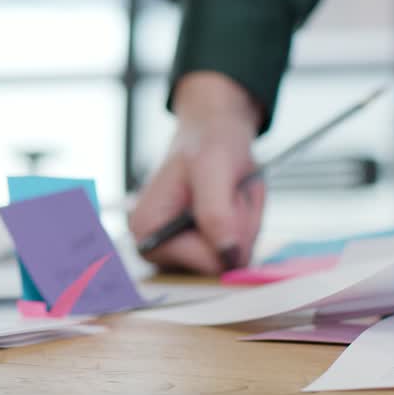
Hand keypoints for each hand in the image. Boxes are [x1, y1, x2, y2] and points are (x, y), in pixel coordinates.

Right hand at [129, 73, 265, 274]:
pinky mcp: (200, 248)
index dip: (229, 234)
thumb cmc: (207, 142)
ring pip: (234, 257)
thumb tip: (226, 254)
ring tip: (231, 192)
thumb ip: (216, 212)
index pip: (204, 263)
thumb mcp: (213, 168)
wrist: (214, 131)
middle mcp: (159, 247)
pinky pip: (238, 251)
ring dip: (245, 223)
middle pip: (221, 263)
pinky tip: (233, 201)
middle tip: (232, 191)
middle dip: (239, 227)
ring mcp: (181, 251)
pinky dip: (246, 225)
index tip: (228, 198)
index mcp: (148, 230)